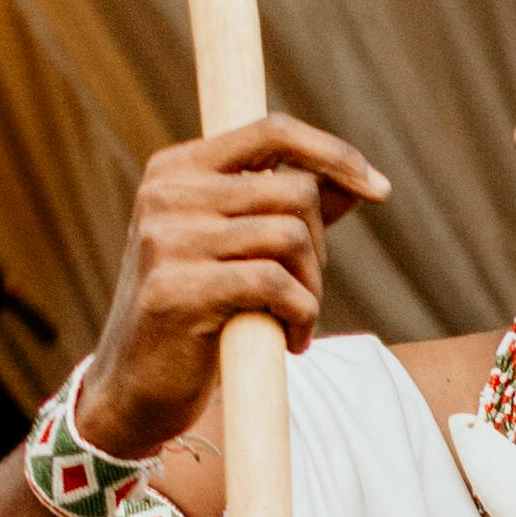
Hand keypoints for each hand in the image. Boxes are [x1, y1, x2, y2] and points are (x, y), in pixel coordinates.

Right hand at [74, 118, 383, 454]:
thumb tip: (361, 183)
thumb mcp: (239, 249)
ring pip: (290, 237)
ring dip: (312, 288)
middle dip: (319, 247)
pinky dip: (301, 316)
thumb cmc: (198, 312)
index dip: (334, 154)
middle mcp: (167, 193)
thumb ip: (290, 211)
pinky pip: (275, 284)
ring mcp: (167, 239)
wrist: (137, 384)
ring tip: (296, 319)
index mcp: (178, 168)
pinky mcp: (177, 290)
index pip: (273, 132)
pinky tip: (290, 340)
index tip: (378, 188)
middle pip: (295, 191)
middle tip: (305, 291)